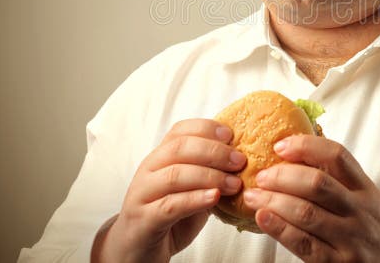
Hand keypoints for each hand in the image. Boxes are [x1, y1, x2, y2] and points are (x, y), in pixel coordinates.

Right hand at [93, 119, 245, 262]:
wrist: (137, 250)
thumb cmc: (169, 217)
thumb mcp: (191, 189)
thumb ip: (209, 174)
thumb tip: (241, 160)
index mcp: (160, 157)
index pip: (180, 131)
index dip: (206, 128)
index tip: (231, 135)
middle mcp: (148, 170)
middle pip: (179, 148)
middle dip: (214, 151)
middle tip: (239, 161)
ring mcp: (143, 194)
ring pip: (175, 175)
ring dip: (210, 176)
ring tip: (234, 184)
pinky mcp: (144, 219)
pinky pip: (170, 205)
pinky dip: (195, 199)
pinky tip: (214, 198)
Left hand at [243, 135, 379, 262]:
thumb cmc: (374, 228)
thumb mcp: (366, 197)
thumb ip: (339, 177)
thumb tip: (297, 149)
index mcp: (365, 189)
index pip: (337, 156)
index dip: (306, 146)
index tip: (280, 145)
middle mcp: (359, 210)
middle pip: (317, 184)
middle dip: (282, 176)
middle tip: (260, 175)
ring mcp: (350, 238)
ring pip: (306, 213)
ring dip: (273, 201)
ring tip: (253, 196)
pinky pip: (304, 244)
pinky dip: (280, 229)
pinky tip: (263, 218)